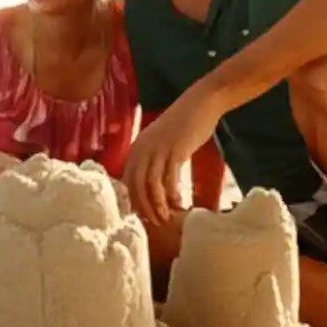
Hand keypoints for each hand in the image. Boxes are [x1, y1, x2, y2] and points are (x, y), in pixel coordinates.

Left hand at [123, 94, 221, 225]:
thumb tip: (152, 185)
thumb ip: (154, 159)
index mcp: (137, 148)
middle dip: (143, 207)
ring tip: (166, 219)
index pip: (127, 179)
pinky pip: (169, 179)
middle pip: (136, 185)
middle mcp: (142, 149)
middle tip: (155, 223)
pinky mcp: (175, 151)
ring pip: (151, 185)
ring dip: (157, 205)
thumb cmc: (182, 125)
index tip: (141, 216)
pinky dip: (172, 195)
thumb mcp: (161, 142)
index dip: (132, 200)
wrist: (200, 104)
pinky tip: (179, 203)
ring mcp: (158, 150)